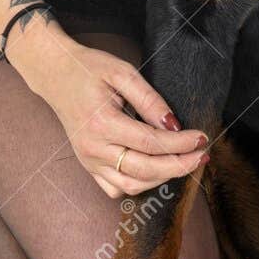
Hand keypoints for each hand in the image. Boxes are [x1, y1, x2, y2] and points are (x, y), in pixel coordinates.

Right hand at [8, 20, 208, 198]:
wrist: (56, 76)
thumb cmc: (88, 69)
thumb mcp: (123, 72)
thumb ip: (149, 99)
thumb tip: (174, 125)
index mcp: (102, 123)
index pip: (150, 143)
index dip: (180, 144)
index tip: (202, 138)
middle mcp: (93, 149)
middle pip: (144, 169)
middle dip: (179, 166)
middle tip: (201, 155)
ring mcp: (89, 161)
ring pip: (132, 185)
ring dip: (162, 178)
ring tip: (184, 162)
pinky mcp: (88, 166)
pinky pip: (117, 188)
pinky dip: (139, 185)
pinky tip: (155, 170)